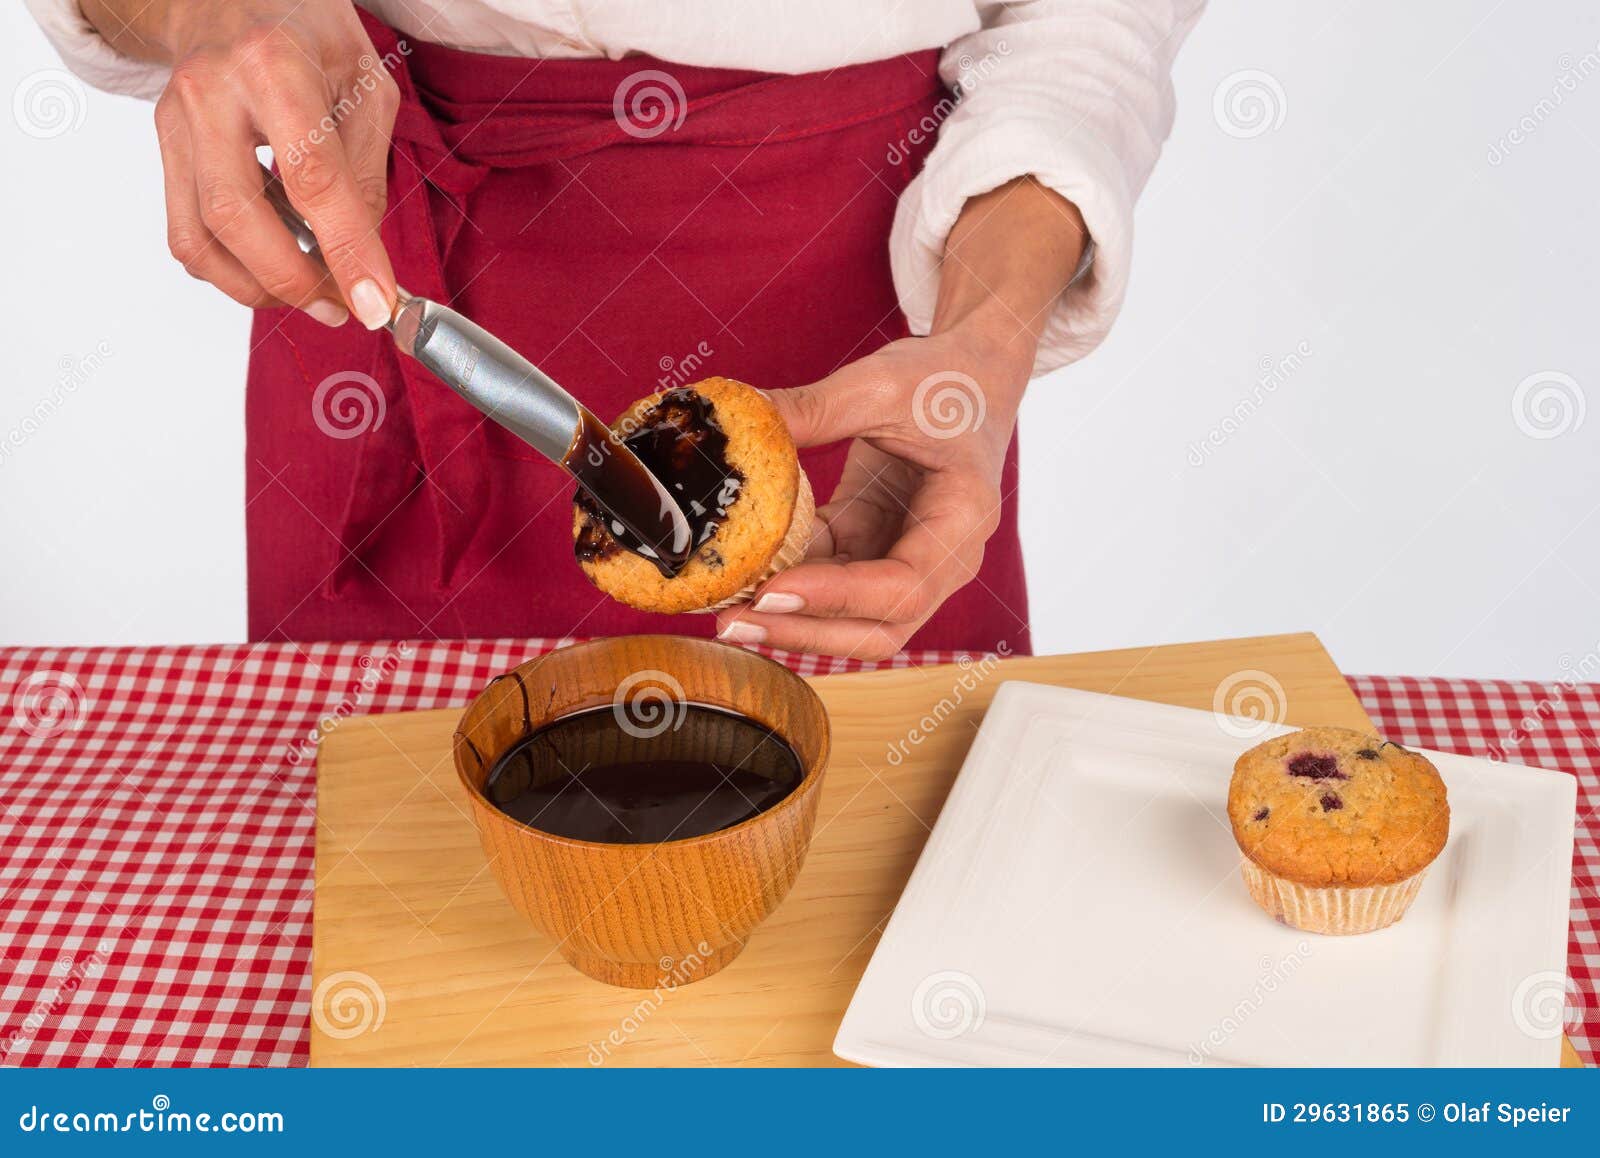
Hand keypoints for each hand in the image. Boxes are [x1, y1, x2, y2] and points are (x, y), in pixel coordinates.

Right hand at [86, 0, 399, 325]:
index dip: (346, 252)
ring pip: (202, 239)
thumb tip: (363, 260)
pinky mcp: (163, 145)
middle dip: (295, 282)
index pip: (311, 179)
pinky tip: (272, 264)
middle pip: (239, 218)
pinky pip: (186, 234)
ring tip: (313, 293)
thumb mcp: (366, 87)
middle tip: (342, 306)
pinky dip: (231, 269)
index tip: (374, 305)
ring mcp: (176, 120)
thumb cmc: (309, 36)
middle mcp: (211, 91)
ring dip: (261, 287)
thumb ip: (365, 173)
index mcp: (273, 65)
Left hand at [715, 177, 1087, 658]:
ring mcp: (907, 560)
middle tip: (732, 622)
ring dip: (791, 621)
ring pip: (851, 619)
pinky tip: (741, 576)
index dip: (835, 597)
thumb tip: (741, 420)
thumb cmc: (942, 379)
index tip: (770, 592)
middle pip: (879, 627)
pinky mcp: (873, 548)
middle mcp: (943, 557)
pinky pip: (828, 582)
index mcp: (962, 519)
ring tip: (725, 612)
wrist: (968, 374)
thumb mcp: (881, 384)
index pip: (902, 586)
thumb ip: (814, 408)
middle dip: (805, 632)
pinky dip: (786, 584)